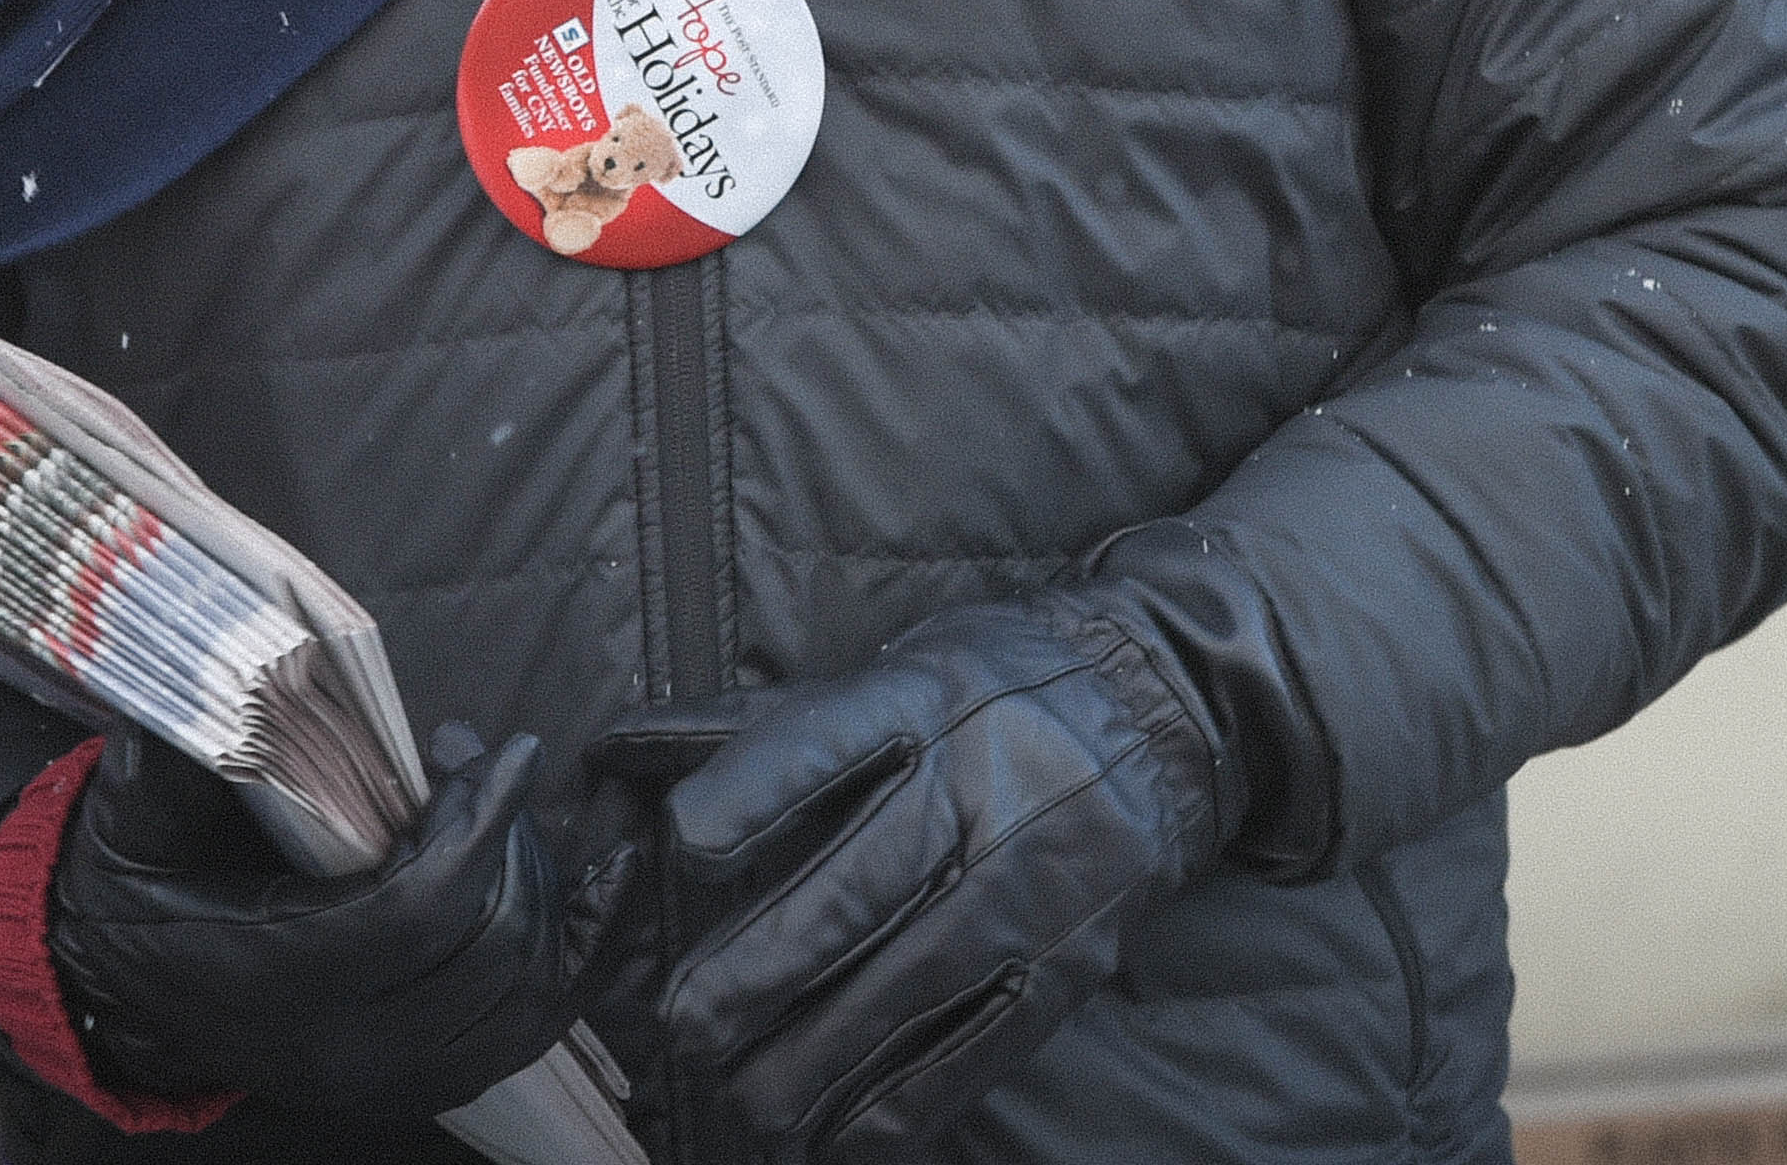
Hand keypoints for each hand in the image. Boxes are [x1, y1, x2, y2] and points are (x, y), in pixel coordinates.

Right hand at [46, 725, 618, 1120]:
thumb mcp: (132, 812)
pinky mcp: (412, 1081)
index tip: (510, 753)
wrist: (114, 980)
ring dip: (540, 885)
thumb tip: (246, 664)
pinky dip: (576, 954)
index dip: (478, 827)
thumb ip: (180, 749)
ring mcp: (379, 1078)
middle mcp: (333, 1046)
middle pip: (482, 946)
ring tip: (504, 805)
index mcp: (267, 975)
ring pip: (519, 989)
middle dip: (507, 839)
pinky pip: (530, 1028)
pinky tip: (601, 889)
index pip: (413, 911)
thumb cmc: (133, 880)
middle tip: (485, 763)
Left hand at [615, 593, 1243, 1161]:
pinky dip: (908, 1098)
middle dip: (763, 965)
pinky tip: (843, 1132)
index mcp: (925, 694)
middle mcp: (981, 779)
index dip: (754, 791)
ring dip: (818, 1054)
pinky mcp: (1073, 955)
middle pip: (860, 883)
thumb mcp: (897, 669)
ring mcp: (1034, 875)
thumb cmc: (998, 686)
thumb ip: (761, 723)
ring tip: (746, 1097)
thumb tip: (613, 747)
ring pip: (911, 982)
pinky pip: (982, 1043)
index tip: (687, 844)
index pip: (826, 739)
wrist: (1173, 705)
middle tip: (688, 1023)